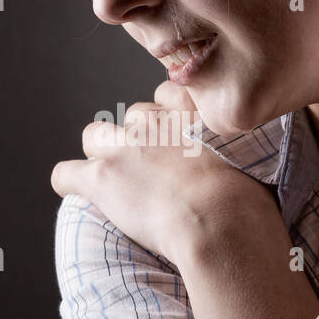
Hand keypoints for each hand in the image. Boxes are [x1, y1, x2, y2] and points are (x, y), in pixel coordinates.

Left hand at [50, 80, 280, 262]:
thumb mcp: (252, 157)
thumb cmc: (246, 201)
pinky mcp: (100, 177)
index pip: (166, 96)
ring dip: (101, 155)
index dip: (167, 122)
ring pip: (94, 135)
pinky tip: (81, 195)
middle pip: (131, 116)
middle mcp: (154, 121)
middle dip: (136, 140)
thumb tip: (236, 165)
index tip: (176, 145)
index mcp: (192, 110)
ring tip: (116, 182)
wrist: (220, 222)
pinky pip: (65, 173)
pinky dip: (70, 183)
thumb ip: (235, 148)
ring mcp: (124, 147)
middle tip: (151, 172)